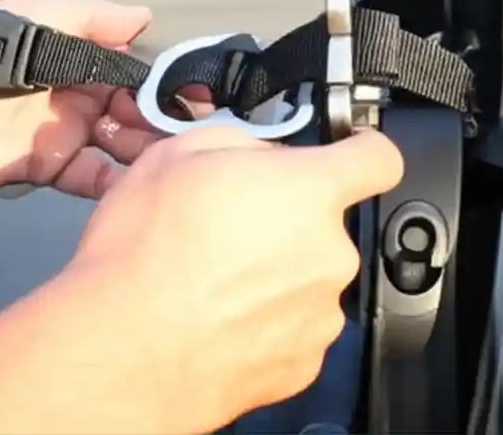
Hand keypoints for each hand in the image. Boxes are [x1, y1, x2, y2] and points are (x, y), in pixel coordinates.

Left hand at [0, 0, 171, 197]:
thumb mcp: (40, 20)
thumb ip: (94, 20)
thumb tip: (147, 16)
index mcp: (81, 63)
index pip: (137, 79)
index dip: (167, 91)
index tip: (199, 103)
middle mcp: (79, 100)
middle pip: (135, 117)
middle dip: (163, 127)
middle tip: (190, 137)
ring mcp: (65, 136)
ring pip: (121, 149)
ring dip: (148, 155)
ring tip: (176, 161)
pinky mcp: (47, 169)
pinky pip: (92, 179)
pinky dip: (118, 184)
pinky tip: (142, 185)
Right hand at [61, 125, 404, 433]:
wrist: (124, 350)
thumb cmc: (143, 255)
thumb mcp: (178, 154)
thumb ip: (242, 141)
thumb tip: (261, 153)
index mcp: (309, 192)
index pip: (378, 158)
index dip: (364, 151)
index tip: (351, 156)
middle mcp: (329, 252)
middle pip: (328, 224)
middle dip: (287, 221)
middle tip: (227, 229)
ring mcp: (321, 311)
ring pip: (309, 278)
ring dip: (275, 274)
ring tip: (213, 280)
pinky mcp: (304, 361)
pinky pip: (295, 327)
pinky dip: (265, 321)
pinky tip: (219, 317)